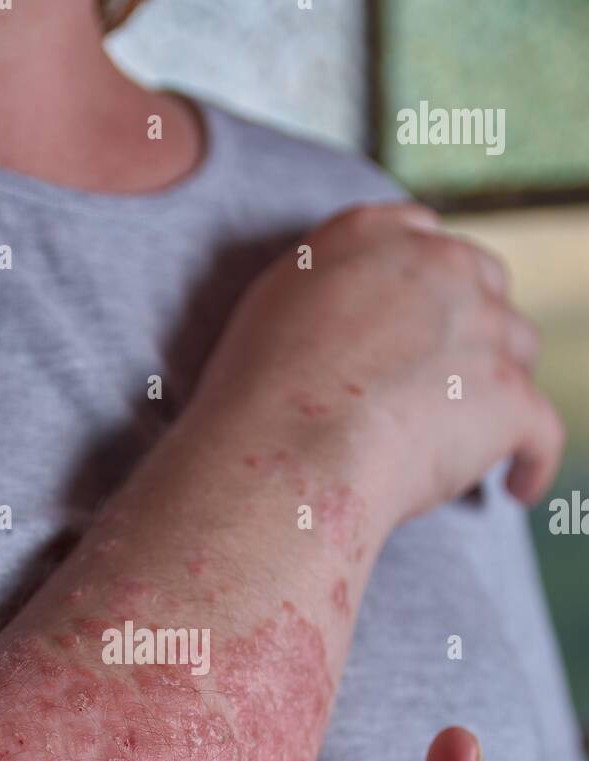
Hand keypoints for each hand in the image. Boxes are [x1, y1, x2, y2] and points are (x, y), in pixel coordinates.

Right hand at [190, 203, 563, 524]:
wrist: (285, 453)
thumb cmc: (255, 398)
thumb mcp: (273, 307)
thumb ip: (327, 289)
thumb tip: (347, 316)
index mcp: (375, 236)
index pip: (430, 241)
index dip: (433, 286)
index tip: (425, 323)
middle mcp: (439, 267)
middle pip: (486, 288)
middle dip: (476, 330)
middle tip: (449, 382)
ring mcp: (483, 330)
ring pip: (517, 353)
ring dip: (499, 390)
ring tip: (472, 439)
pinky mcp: (510, 398)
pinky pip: (541, 432)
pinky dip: (533, 462)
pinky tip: (517, 488)